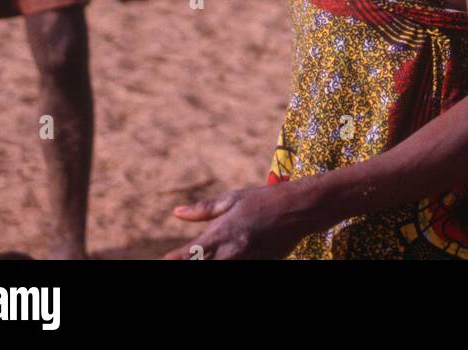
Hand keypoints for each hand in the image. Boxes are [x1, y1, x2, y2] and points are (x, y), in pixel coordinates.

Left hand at [164, 183, 308, 260]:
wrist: (300, 208)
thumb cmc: (264, 199)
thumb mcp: (233, 198)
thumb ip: (204, 209)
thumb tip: (176, 213)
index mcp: (225, 231)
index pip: (194, 252)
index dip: (178, 258)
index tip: (166, 259)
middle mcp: (234, 250)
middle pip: (207, 265)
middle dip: (193, 263)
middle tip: (180, 259)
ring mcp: (249, 261)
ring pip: (225, 268)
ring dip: (213, 262)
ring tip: (206, 257)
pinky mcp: (262, 264)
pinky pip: (243, 267)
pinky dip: (232, 262)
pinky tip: (229, 254)